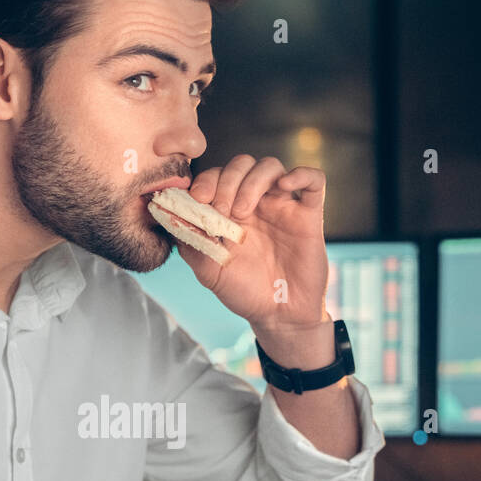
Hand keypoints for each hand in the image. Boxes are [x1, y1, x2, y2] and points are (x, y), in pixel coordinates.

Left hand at [176, 155, 329, 333]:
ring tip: (243, 210)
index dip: (206, 181)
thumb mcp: (208, 270)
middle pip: (242, 164)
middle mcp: (256, 203)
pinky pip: (314, 180)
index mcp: (230, 211)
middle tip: (221, 208)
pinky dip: (301, 174)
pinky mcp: (309, 214)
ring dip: (253, 181)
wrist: (279, 315)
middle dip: (227, 180)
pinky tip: (284, 186)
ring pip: (271, 167)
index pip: (217, 177)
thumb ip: (189, 241)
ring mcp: (282, 206)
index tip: (199, 199)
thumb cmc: (244, 292)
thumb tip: (166, 213)